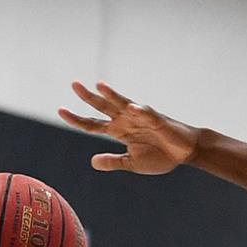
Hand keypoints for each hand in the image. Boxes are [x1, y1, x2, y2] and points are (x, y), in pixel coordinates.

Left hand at [58, 81, 199, 175]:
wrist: (185, 152)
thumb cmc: (161, 155)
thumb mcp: (133, 162)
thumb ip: (114, 161)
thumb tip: (92, 161)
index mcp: (119, 131)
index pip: (93, 124)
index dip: (77, 119)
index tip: (60, 110)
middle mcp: (127, 121)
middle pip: (104, 107)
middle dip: (89, 97)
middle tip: (74, 84)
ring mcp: (141, 118)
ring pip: (123, 104)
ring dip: (112, 95)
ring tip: (99, 86)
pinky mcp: (158, 120)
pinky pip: (148, 114)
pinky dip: (141, 111)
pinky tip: (132, 108)